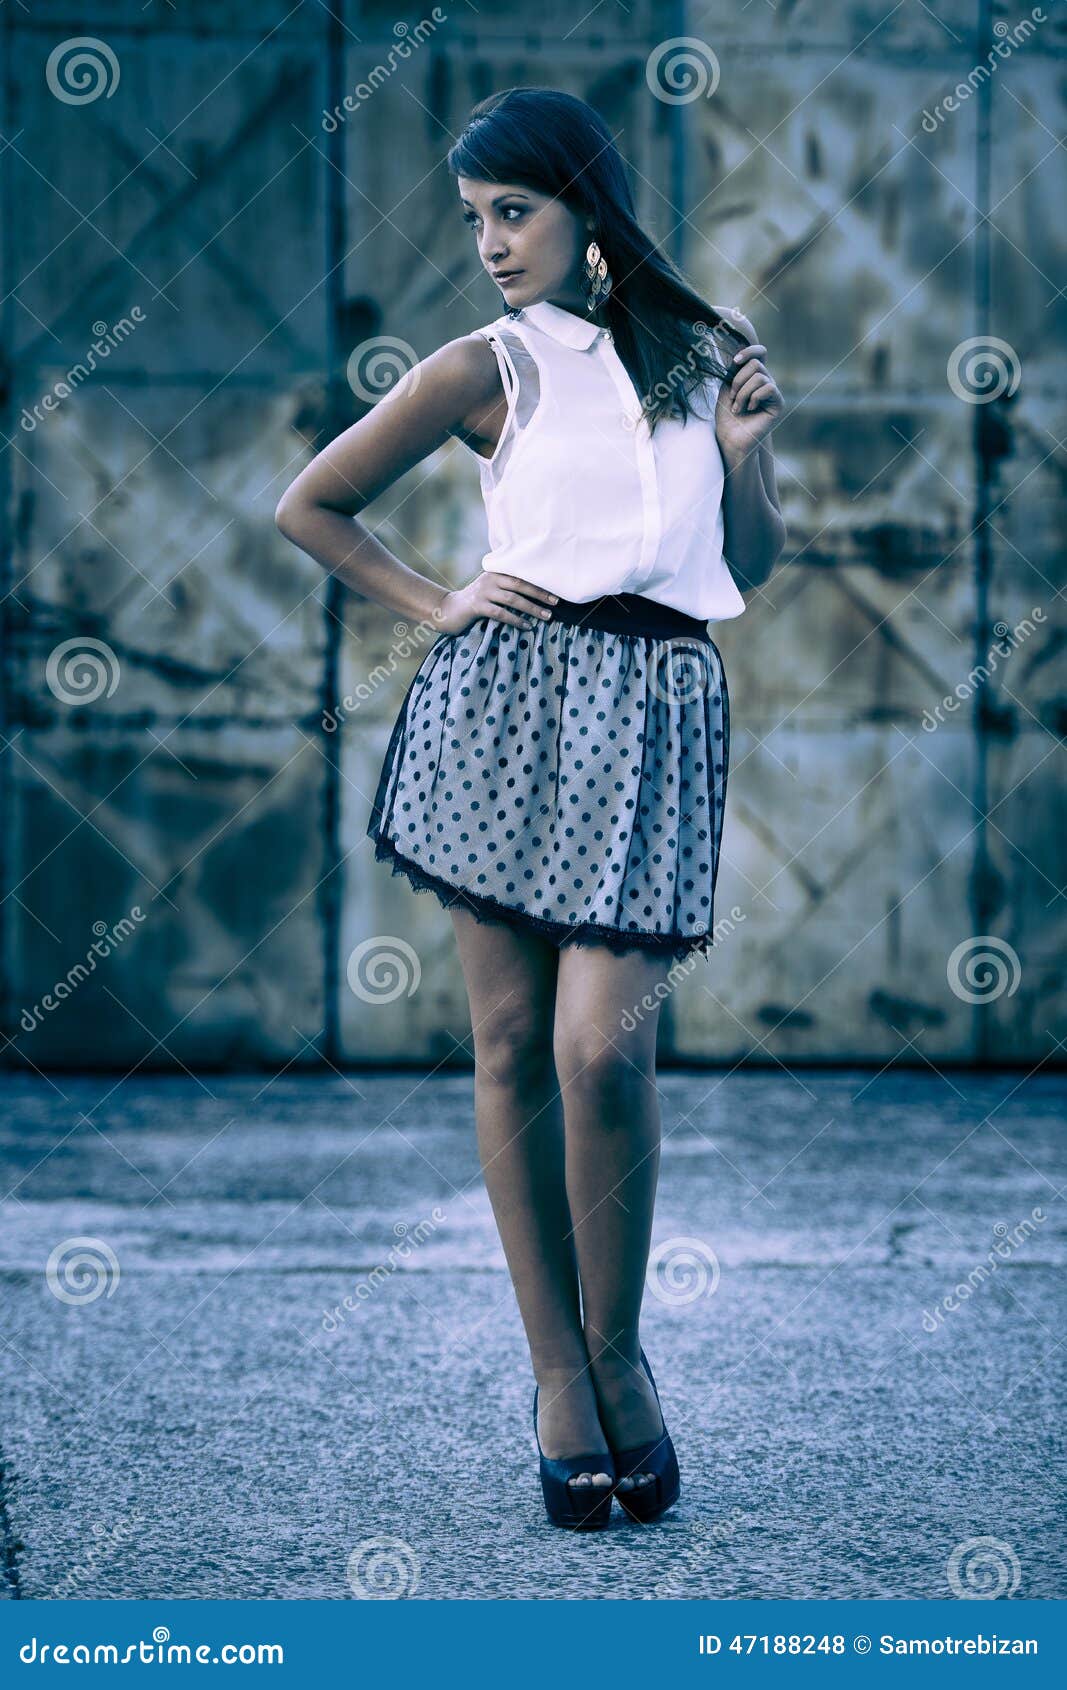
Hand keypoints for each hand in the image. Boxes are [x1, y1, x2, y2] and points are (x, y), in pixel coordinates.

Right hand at [434, 571, 558, 635]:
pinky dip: (516, 620)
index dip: (540, 583)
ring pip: (513, 599)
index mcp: (496, 573)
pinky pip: (501, 613)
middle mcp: (491, 579)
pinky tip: (527, 627)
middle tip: (556, 602)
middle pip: (520, 585)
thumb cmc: (475, 603)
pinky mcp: (477, 606)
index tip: (557, 591)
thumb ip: (507, 588)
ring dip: (532, 608)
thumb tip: (535, 595)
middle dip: (540, 594)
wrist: (447, 610)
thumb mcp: (491, 590)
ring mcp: (483, 592)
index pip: (522, 575)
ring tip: (547, 616)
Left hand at [713, 308, 783, 460]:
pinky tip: (750, 410)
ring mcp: (773, 392)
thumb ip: (735, 368)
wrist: (730, 438)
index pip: (760, 352)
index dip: (749, 351)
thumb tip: (740, 345)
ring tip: (739, 408)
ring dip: (743, 392)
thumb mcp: (727, 386)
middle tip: (734, 398)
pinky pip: (768, 387)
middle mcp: (766, 381)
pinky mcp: (778, 403)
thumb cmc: (726, 416)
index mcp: (754, 376)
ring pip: (759, 375)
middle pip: (756, 363)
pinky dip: (754, 398)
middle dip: (739, 380)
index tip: (734, 360)